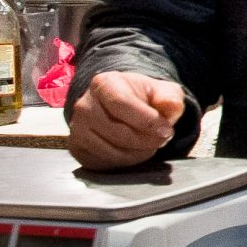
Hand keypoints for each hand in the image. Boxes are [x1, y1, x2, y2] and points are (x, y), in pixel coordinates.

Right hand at [69, 71, 186, 168]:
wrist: (122, 107)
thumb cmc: (143, 98)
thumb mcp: (162, 91)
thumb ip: (169, 97)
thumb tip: (169, 105)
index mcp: (103, 83)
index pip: (121, 103)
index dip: (147, 120)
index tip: (167, 130)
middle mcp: (84, 105)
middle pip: (118, 132)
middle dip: (147, 140)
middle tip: (163, 139)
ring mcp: (77, 129)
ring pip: (111, 151)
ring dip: (138, 154)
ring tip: (151, 145)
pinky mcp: (77, 148)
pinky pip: (103, 163)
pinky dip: (125, 162)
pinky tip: (135, 152)